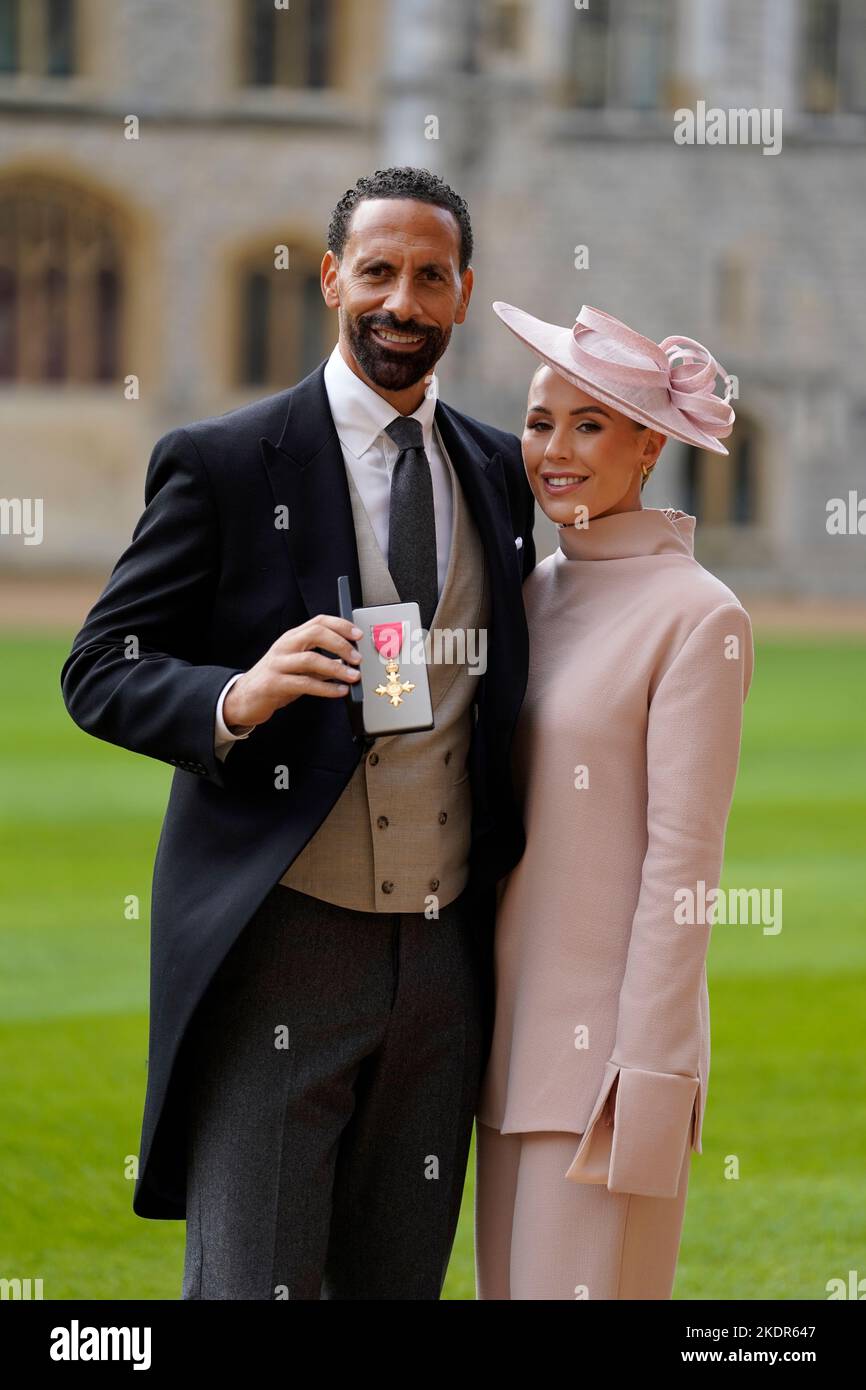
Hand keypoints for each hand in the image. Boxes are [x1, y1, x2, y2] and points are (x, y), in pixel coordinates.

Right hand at [223, 614, 362, 729]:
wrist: (245, 697)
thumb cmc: (276, 679)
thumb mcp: (300, 667)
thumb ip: (323, 663)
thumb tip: (349, 663)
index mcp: (292, 638)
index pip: (319, 621)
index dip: (341, 625)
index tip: (358, 635)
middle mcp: (285, 646)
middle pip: (315, 633)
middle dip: (340, 644)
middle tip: (357, 658)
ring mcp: (278, 664)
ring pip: (310, 659)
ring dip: (336, 668)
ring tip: (353, 676)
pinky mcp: (274, 683)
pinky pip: (305, 684)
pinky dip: (326, 688)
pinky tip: (339, 691)